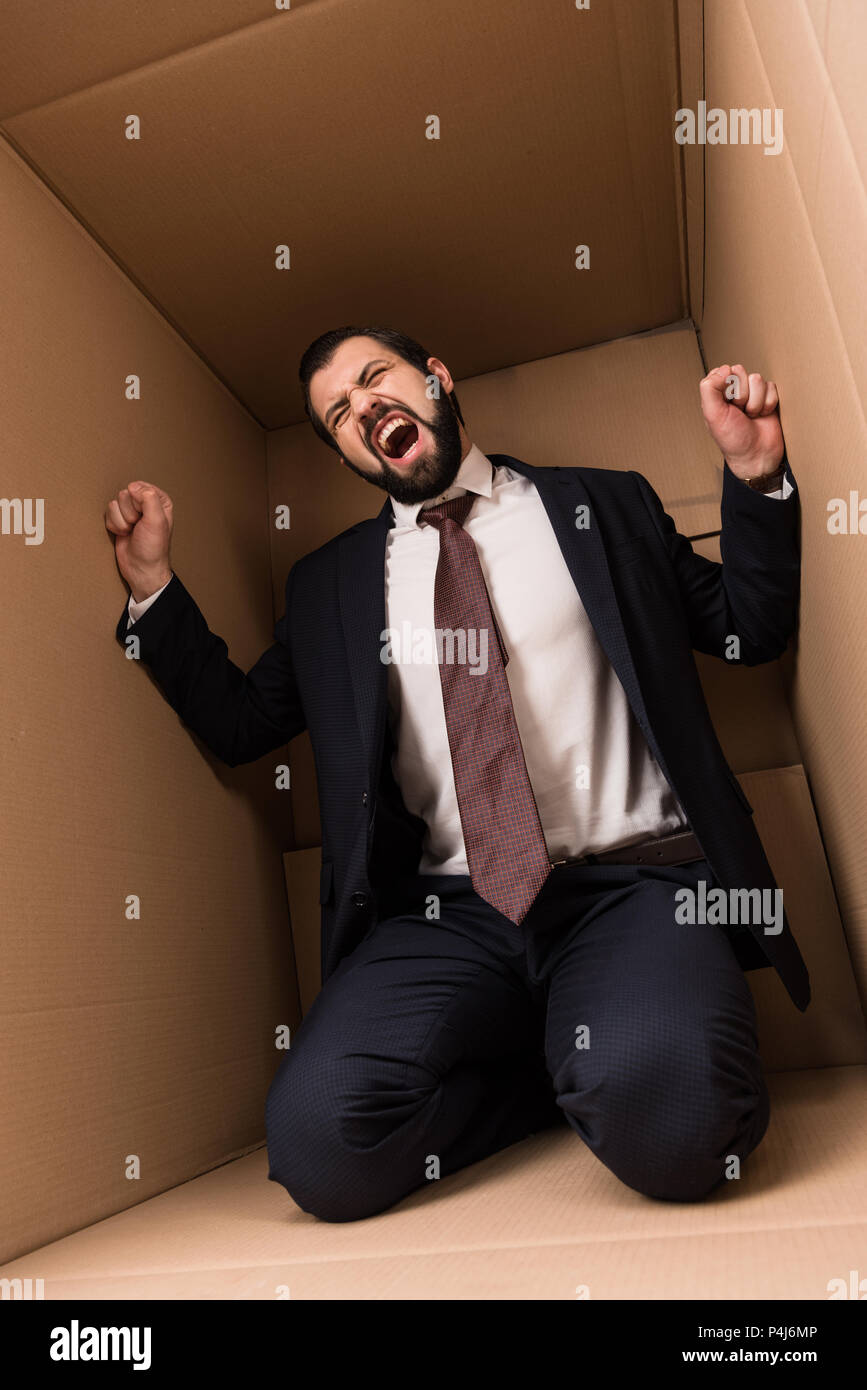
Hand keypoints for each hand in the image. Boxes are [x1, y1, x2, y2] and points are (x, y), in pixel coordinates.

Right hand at [105, 481, 173, 601]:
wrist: (141, 568)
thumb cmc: (153, 548)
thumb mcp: (157, 521)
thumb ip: (149, 499)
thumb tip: (133, 486)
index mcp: (159, 501)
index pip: (140, 487)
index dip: (139, 502)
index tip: (145, 516)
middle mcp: (145, 504)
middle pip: (125, 494)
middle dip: (129, 513)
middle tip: (138, 526)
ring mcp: (130, 512)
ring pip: (114, 504)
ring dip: (121, 521)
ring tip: (132, 531)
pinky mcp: (118, 520)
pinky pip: (108, 514)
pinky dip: (114, 526)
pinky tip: (124, 535)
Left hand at [699, 364, 783, 477]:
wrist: (757, 455)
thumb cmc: (732, 439)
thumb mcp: (713, 415)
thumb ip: (710, 389)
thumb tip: (724, 369)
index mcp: (717, 393)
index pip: (722, 371)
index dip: (726, 387)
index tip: (726, 404)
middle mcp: (734, 390)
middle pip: (740, 371)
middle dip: (741, 394)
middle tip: (739, 412)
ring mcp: (752, 393)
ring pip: (757, 378)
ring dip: (755, 402)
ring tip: (751, 416)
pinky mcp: (768, 396)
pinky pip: (771, 387)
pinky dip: (767, 404)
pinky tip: (762, 415)